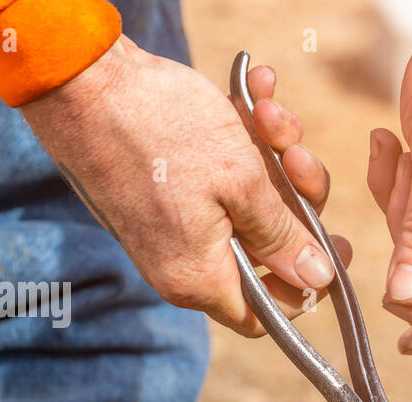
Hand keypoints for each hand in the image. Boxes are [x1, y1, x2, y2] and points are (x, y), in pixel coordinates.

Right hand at [21, 36, 350, 336]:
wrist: (80, 77)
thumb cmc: (160, 128)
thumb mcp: (241, 182)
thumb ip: (283, 236)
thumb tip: (316, 279)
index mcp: (199, 277)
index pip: (267, 314)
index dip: (305, 284)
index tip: (332, 244)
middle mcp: (181, 262)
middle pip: (264, 252)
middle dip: (293, 199)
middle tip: (298, 157)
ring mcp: (169, 227)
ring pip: (247, 206)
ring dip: (271, 157)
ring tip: (268, 111)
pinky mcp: (162, 191)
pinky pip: (218, 178)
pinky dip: (241, 139)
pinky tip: (251, 93)